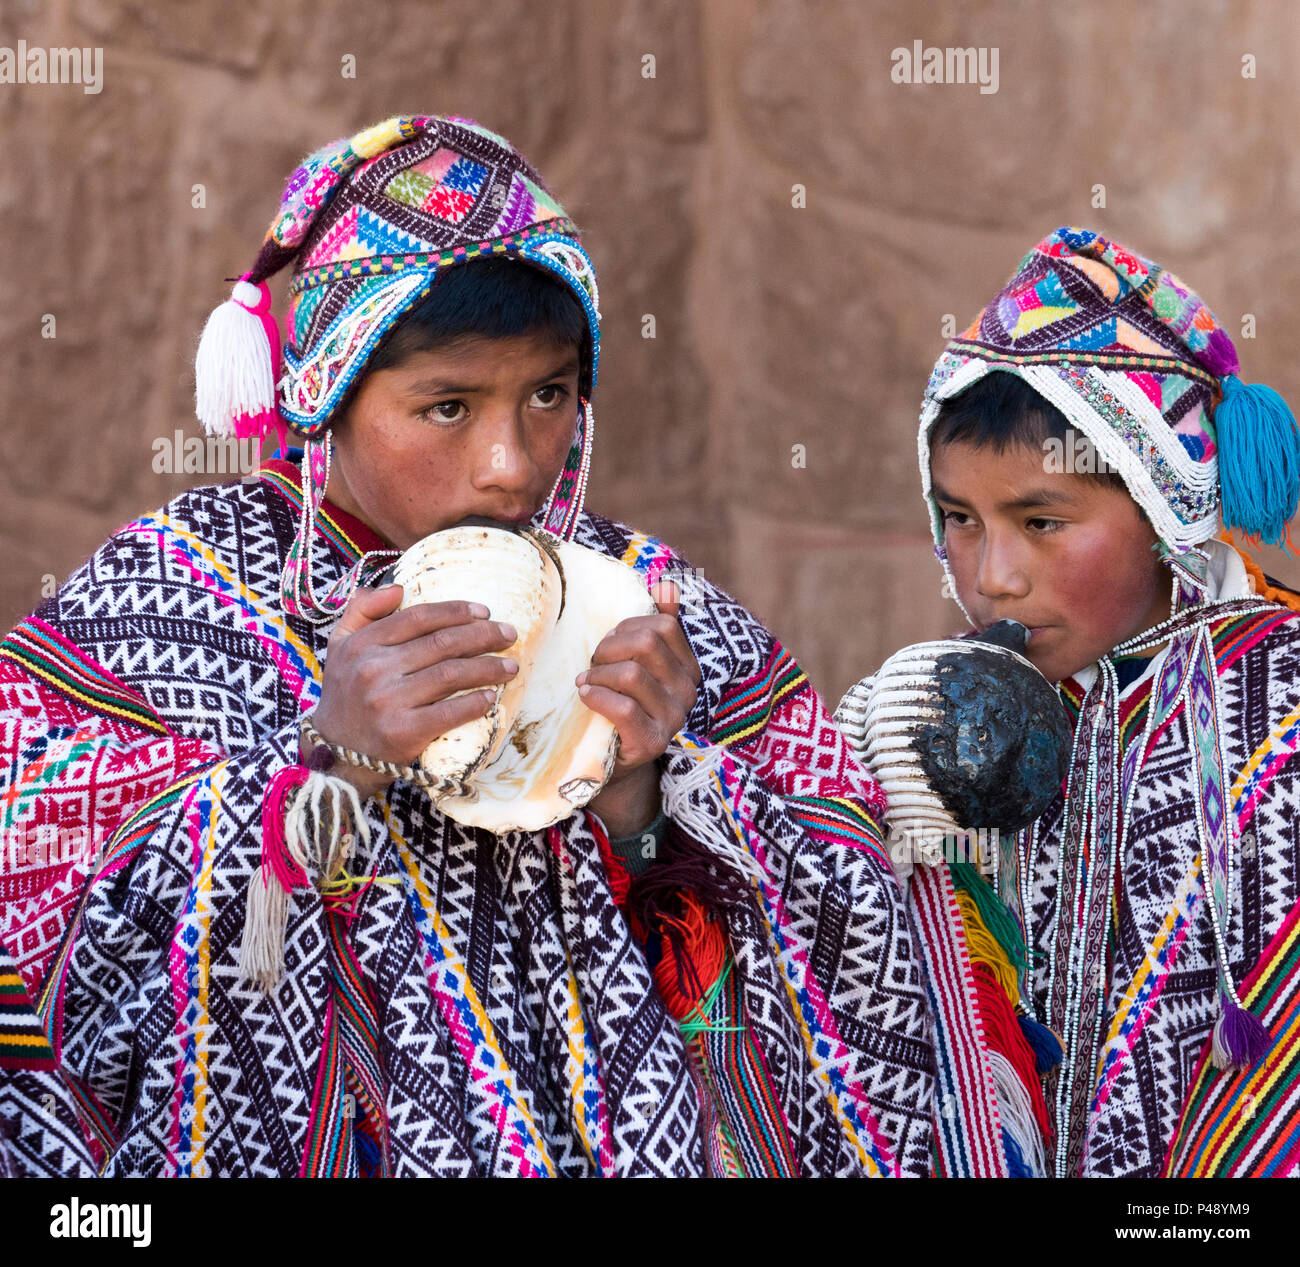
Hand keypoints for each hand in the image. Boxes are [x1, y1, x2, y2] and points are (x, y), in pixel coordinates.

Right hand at [310, 584, 519, 797]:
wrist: (336, 755)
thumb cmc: (346, 697)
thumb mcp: (339, 647)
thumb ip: (362, 610)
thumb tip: (397, 588)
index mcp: (361, 644)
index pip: (418, 618)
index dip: (456, 611)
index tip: (485, 612)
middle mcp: (373, 669)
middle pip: (442, 644)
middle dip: (483, 636)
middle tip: (509, 635)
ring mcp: (388, 701)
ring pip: (451, 675)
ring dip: (488, 668)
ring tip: (510, 666)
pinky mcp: (403, 732)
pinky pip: (449, 712)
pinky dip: (474, 703)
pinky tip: (491, 697)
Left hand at [578, 578, 700, 790]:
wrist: (613, 760)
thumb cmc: (622, 703)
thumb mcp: (640, 664)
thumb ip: (656, 625)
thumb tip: (667, 583)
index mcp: (689, 667)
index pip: (663, 626)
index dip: (627, 627)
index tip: (608, 642)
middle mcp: (688, 692)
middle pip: (646, 645)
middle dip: (609, 648)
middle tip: (592, 663)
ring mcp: (673, 719)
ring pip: (631, 674)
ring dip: (598, 674)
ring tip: (586, 682)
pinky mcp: (652, 742)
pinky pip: (623, 707)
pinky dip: (596, 696)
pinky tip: (586, 696)